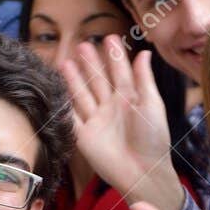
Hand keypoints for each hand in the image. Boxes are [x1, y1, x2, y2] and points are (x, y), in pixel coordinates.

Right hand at [63, 45, 182, 209]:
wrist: (142, 172)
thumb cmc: (153, 138)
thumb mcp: (152, 104)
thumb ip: (144, 79)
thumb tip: (144, 53)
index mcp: (130, 99)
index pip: (120, 72)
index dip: (115, 55)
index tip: (109, 37)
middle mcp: (111, 108)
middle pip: (98, 81)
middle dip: (91, 63)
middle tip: (82, 44)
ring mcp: (97, 121)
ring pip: (82, 95)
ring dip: (74, 79)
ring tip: (65, 61)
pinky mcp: (83, 136)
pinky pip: (71, 116)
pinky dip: (63, 103)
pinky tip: (56, 88)